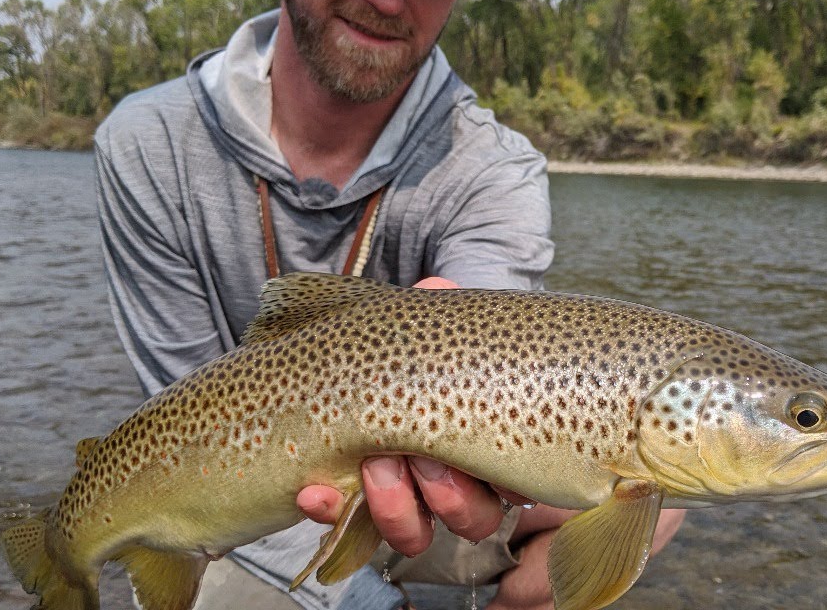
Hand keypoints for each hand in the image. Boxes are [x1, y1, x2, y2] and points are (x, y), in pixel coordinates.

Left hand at [297, 276, 531, 555]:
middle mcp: (453, 484)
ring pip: (416, 535)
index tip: (492, 459)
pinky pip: (345, 528)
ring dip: (397, 507)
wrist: (347, 357)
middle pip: (473, 518)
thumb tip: (435, 292)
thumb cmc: (408, 346)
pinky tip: (313, 490)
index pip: (514, 485)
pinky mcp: (350, 506)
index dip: (508, 483)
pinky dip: (331, 510)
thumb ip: (438, 310)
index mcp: (485, 444)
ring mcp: (403, 500)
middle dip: (449, 494)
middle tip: (423, 456)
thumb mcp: (426, 324)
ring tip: (376, 465)